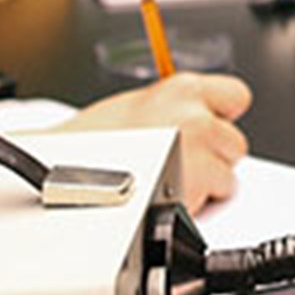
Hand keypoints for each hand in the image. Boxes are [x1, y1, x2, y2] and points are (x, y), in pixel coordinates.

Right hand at [54, 72, 252, 207]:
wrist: (57, 171)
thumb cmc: (86, 142)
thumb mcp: (137, 105)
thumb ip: (177, 108)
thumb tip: (202, 117)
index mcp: (182, 89)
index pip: (237, 96)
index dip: (224, 115)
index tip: (212, 124)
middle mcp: (196, 116)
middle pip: (235, 143)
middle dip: (213, 156)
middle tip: (178, 162)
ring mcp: (198, 152)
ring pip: (227, 175)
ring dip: (205, 182)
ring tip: (165, 181)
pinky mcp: (195, 187)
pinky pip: (213, 202)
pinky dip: (195, 205)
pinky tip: (163, 197)